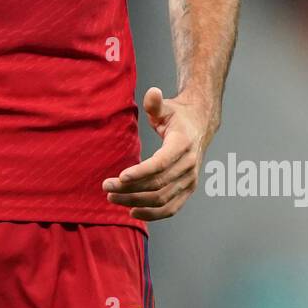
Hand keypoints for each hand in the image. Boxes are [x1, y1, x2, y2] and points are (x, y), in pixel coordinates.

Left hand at [102, 86, 213, 221]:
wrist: (200, 126)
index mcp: (183, 144)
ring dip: (136, 202)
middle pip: (158, 184)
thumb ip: (156, 103)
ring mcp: (190, 180)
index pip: (161, 163)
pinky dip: (152, 214)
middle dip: (130, 189)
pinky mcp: (188, 190)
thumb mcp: (166, 107)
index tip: (120, 177)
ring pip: (161, 199)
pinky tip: (132, 212)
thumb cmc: (177, 116)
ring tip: (113, 197)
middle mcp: (189, 165)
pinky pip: (171, 208)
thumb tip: (152, 93)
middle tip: (106, 187)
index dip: (141, 172)